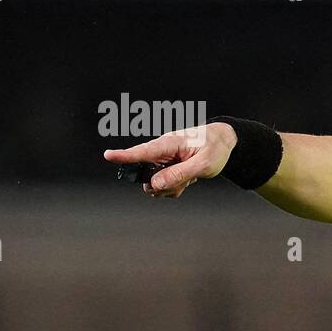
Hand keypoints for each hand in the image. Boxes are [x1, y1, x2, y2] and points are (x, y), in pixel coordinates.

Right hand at [103, 122, 236, 198]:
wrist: (223, 142)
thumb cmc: (215, 148)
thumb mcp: (203, 164)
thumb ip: (179, 174)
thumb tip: (154, 184)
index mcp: (170, 143)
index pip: (143, 151)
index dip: (125, 155)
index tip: (108, 155)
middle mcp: (162, 151)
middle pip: (147, 174)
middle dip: (161, 185)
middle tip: (184, 182)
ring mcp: (163, 161)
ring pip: (155, 183)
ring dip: (170, 187)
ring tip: (190, 179)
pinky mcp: (167, 168)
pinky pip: (163, 186)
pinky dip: (175, 188)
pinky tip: (187, 180)